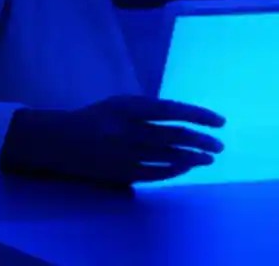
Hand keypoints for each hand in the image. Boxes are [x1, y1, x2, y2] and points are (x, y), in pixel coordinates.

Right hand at [1, 96, 225, 185]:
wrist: (58, 141)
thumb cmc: (95, 117)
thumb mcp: (120, 104)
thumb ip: (149, 110)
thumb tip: (185, 119)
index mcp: (127, 107)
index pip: (171, 110)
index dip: (198, 115)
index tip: (219, 121)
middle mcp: (126, 130)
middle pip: (174, 136)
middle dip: (201, 140)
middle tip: (219, 144)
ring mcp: (123, 154)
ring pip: (167, 157)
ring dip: (193, 158)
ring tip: (209, 157)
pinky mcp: (120, 173)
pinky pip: (154, 174)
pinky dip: (174, 170)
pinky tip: (187, 167)